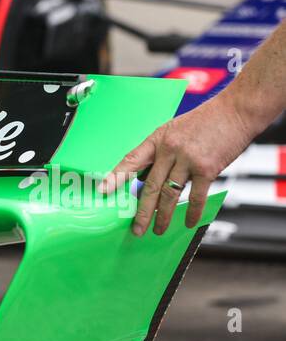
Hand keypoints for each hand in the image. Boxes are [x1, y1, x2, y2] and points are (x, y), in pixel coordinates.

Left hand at [101, 92, 257, 236]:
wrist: (237, 110)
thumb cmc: (205, 121)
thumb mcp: (173, 130)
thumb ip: (158, 152)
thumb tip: (143, 178)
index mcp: (157, 139)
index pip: (131, 160)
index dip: (115, 177)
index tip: (103, 192)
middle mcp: (169, 149)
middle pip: (149, 186)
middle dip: (141, 211)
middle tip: (136, 229)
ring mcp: (188, 160)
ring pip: (169, 195)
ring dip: (163, 216)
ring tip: (157, 230)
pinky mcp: (207, 168)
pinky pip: (196, 196)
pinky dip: (191, 211)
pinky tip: (187, 222)